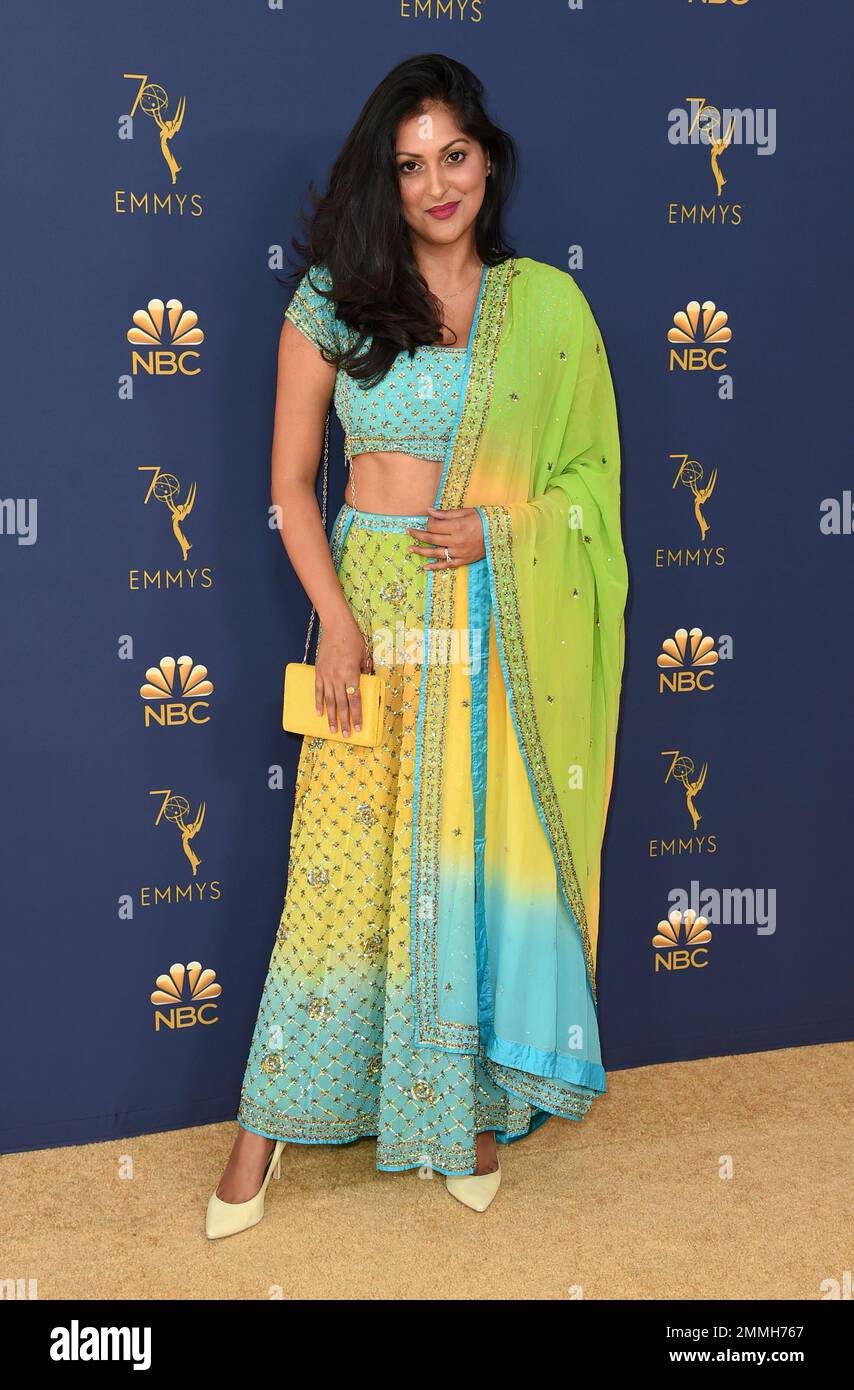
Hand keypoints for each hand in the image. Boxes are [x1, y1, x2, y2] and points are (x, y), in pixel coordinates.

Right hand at [315, 615, 372, 735]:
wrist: (336, 627)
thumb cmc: (353, 640)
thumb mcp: (364, 657)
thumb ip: (364, 673)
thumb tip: (364, 685)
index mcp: (352, 674)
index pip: (355, 700)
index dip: (357, 715)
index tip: (358, 727)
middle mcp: (338, 677)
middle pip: (341, 704)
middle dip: (344, 721)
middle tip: (345, 734)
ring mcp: (327, 675)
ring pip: (328, 700)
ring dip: (331, 716)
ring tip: (332, 729)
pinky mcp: (319, 672)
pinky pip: (318, 690)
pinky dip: (318, 702)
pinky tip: (319, 713)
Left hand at [407, 506, 485, 568]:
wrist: (500, 534)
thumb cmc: (483, 520)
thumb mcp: (466, 512)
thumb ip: (446, 514)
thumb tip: (429, 511)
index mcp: (457, 526)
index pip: (434, 526)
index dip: (428, 523)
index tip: (427, 520)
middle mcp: (456, 540)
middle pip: (431, 538)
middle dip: (418, 535)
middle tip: (409, 532)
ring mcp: (460, 552)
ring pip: (435, 553)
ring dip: (421, 551)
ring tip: (411, 549)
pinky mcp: (464, 560)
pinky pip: (447, 565)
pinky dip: (436, 567)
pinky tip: (426, 567)